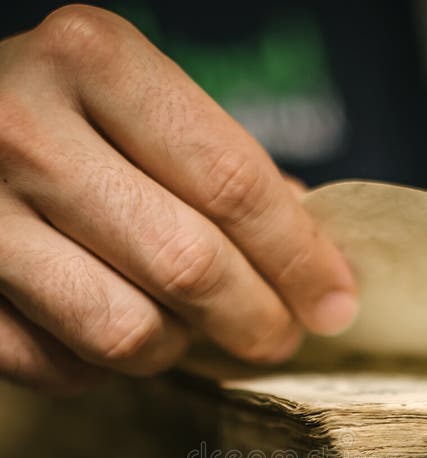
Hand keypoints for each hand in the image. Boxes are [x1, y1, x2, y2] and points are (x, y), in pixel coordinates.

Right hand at [0, 5, 356, 392]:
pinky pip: (65, 367)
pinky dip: (104, 368)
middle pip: (188, 265)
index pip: (232, 182)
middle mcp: (26, 129)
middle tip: (278, 337)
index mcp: (93, 60)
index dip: (298, 257)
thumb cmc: (56, 118)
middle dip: (256, 319)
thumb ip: (219, 165)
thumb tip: (315, 255)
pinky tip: (111, 326)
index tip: (335, 303)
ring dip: (178, 346)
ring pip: (128, 332)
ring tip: (188, 329)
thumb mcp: (135, 101)